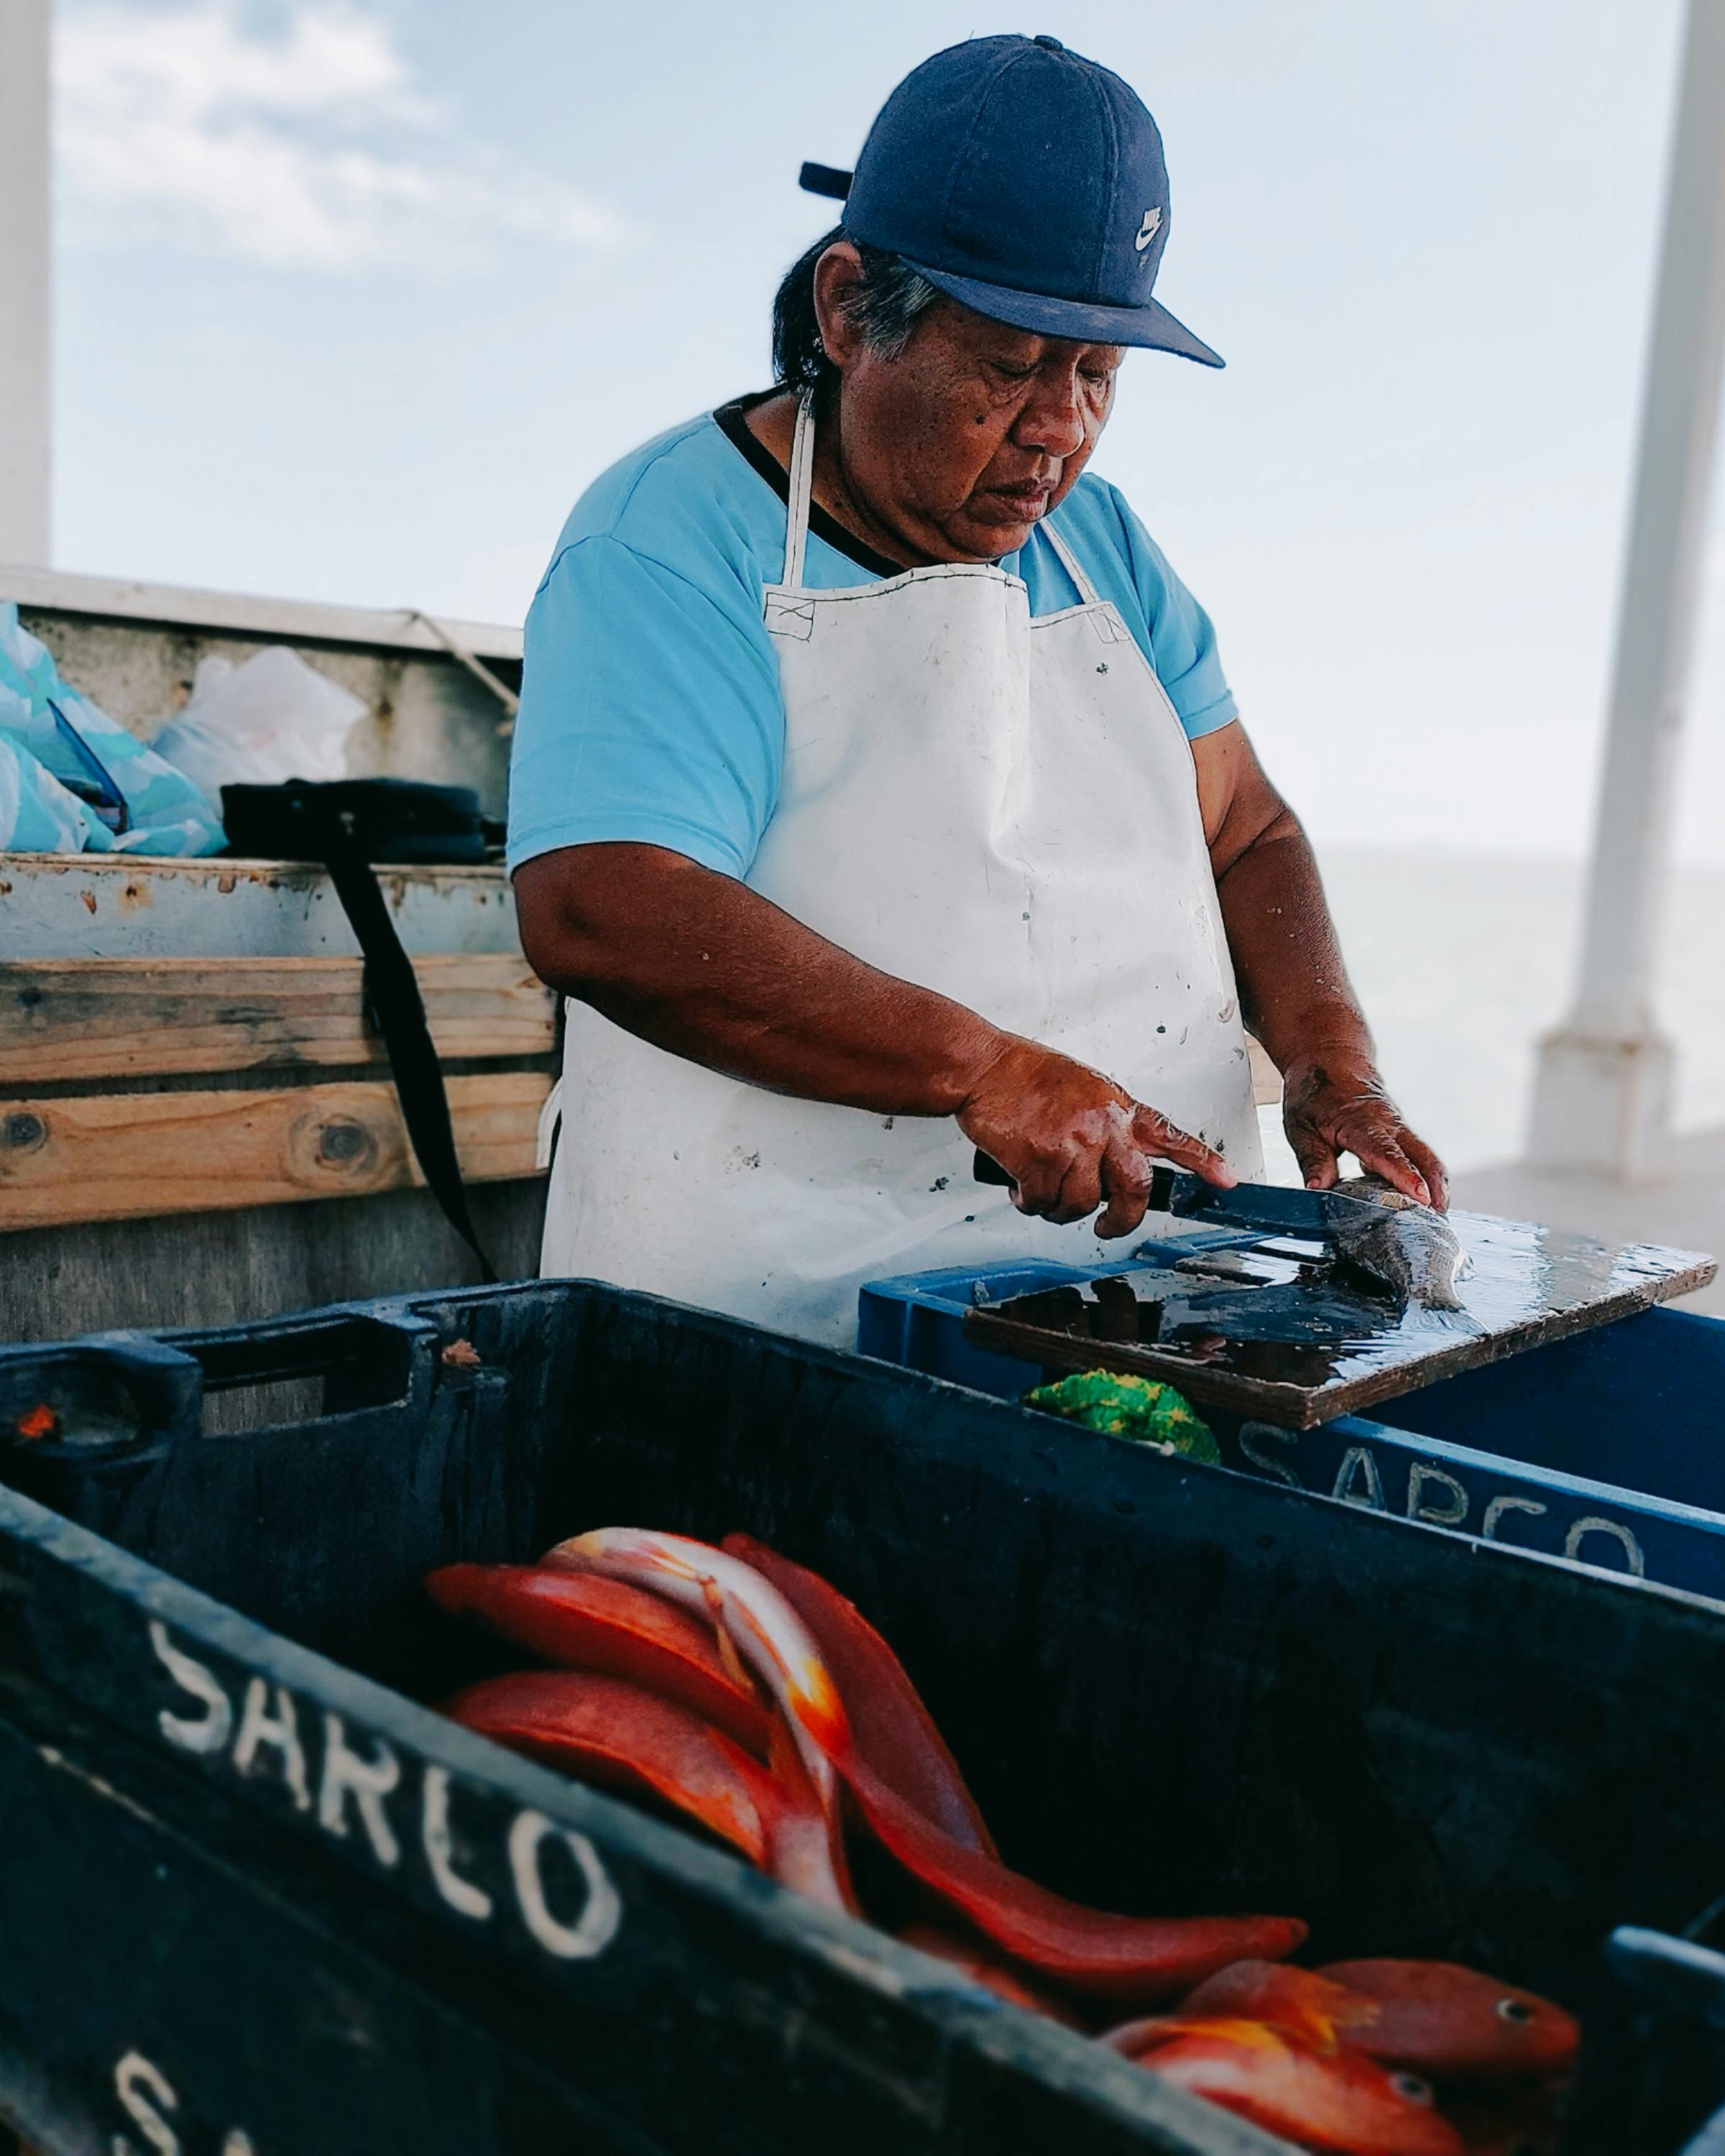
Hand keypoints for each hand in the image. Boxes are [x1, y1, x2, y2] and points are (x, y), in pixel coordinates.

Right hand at [957, 1036, 1235, 1239]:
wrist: (983, 1067)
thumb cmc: (1025, 1075)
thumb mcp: (1084, 1088)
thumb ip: (1107, 1121)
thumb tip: (1114, 1158)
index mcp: (1117, 1108)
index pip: (1171, 1136)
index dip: (1203, 1162)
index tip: (1226, 1180)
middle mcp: (1103, 1126)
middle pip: (1135, 1189)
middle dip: (1123, 1219)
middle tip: (1107, 1225)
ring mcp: (1073, 1143)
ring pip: (1080, 1204)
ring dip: (1057, 1208)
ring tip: (1041, 1191)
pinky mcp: (1041, 1159)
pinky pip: (1043, 1203)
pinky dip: (1028, 1203)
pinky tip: (1020, 1187)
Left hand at [1281, 1048, 1448, 1209]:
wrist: (1331, 1059)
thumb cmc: (1315, 1092)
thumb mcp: (1300, 1125)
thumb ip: (1313, 1158)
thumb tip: (1318, 1188)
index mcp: (1360, 1121)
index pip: (1385, 1151)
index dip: (1403, 1175)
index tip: (1420, 1196)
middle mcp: (1388, 1124)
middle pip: (1422, 1157)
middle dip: (1435, 1188)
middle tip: (1437, 1219)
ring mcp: (1399, 1129)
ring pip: (1427, 1159)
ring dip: (1436, 1187)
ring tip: (1435, 1221)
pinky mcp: (1401, 1135)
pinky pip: (1420, 1159)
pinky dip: (1426, 1180)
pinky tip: (1421, 1206)